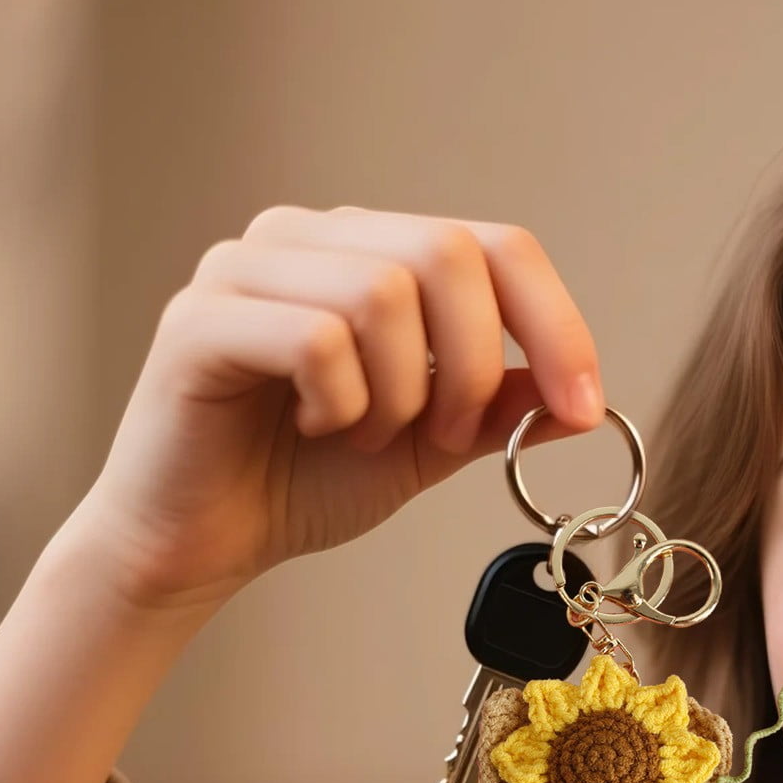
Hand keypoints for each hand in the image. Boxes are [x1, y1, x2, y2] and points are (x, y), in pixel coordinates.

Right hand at [74, 205, 604, 611]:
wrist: (202, 544)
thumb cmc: (303, 480)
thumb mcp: (429, 445)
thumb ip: (498, 411)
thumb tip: (583, 400)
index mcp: (370, 250)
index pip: (493, 242)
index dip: (555, 322)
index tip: (583, 404)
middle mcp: (307, 238)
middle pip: (446, 251)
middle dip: (476, 363)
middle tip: (450, 434)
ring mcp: (245, 268)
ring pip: (382, 291)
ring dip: (401, 392)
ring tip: (366, 435)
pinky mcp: (199, 320)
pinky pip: (315, 337)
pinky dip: (343, 402)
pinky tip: (320, 429)